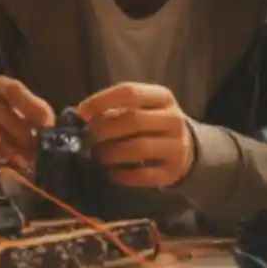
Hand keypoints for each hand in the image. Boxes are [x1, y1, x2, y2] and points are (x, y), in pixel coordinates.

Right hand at [0, 75, 55, 178]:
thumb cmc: (5, 127)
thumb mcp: (25, 120)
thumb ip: (37, 120)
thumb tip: (51, 129)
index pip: (13, 89)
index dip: (31, 106)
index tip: (47, 124)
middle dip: (18, 128)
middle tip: (33, 147)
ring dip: (2, 140)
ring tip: (17, 156)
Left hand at [77, 83, 194, 187]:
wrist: (185, 150)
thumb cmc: (152, 124)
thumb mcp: (142, 108)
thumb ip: (115, 108)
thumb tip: (81, 116)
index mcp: (163, 97)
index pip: (130, 92)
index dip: (102, 100)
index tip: (82, 112)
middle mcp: (173, 119)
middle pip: (133, 120)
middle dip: (104, 130)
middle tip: (88, 138)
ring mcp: (176, 147)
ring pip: (139, 148)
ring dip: (112, 153)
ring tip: (99, 156)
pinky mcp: (172, 172)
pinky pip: (144, 175)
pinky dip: (123, 175)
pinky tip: (112, 173)